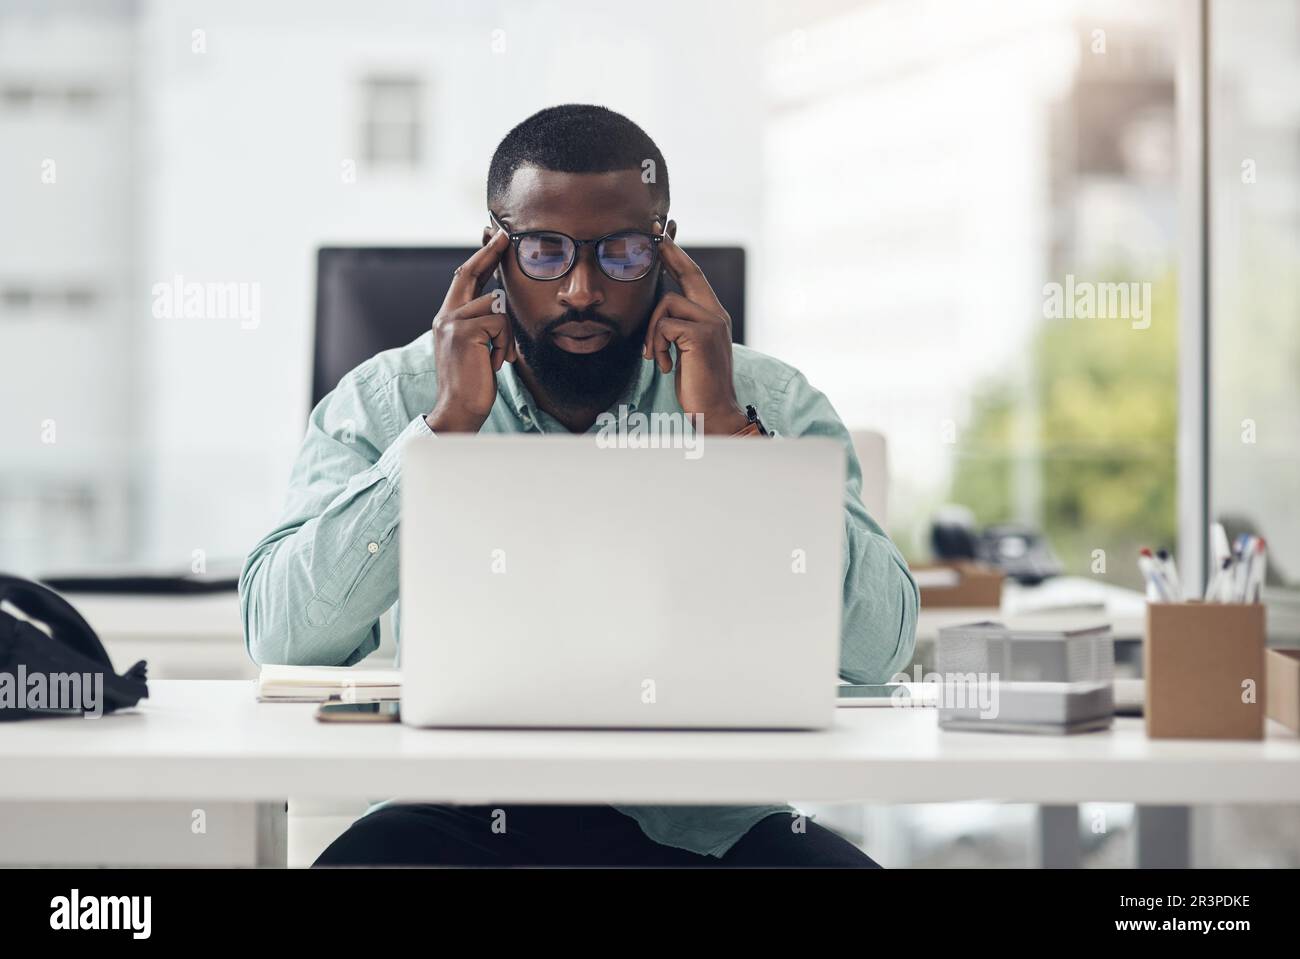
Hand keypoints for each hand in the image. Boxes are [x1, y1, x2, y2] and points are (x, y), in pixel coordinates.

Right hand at [426, 229, 511, 432]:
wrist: (459, 410)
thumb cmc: (473, 384)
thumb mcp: (476, 348)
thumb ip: (481, 324)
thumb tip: (499, 304)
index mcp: (447, 319)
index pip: (464, 279)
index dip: (481, 258)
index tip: (495, 239)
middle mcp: (445, 316)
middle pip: (470, 273)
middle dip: (490, 252)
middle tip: (505, 235)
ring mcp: (451, 322)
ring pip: (497, 306)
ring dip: (507, 335)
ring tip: (499, 358)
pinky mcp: (464, 331)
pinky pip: (501, 324)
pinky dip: (505, 345)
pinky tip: (496, 363)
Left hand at [643, 224, 747, 434]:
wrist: (714, 412)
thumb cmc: (698, 385)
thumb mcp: (687, 350)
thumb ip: (679, 327)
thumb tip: (659, 313)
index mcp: (713, 315)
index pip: (694, 277)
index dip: (678, 255)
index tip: (663, 235)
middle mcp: (716, 313)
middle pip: (689, 272)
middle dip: (669, 251)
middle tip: (654, 232)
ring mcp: (712, 322)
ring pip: (666, 303)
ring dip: (651, 332)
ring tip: (655, 357)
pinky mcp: (702, 334)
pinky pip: (664, 325)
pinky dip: (657, 346)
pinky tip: (664, 365)